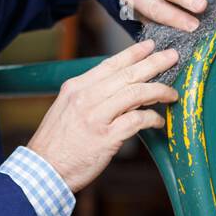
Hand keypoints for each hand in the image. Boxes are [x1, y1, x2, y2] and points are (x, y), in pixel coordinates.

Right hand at [27, 40, 178, 191]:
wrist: (43, 170)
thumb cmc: (56, 143)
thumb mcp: (67, 109)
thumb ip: (90, 96)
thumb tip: (118, 88)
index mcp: (76, 88)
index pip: (110, 64)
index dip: (133, 53)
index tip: (150, 46)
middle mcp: (86, 98)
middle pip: (127, 74)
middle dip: (155, 63)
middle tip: (172, 57)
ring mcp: (96, 117)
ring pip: (136, 93)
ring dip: (159, 91)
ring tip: (172, 94)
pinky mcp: (106, 138)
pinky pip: (137, 120)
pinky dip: (152, 119)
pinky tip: (158, 122)